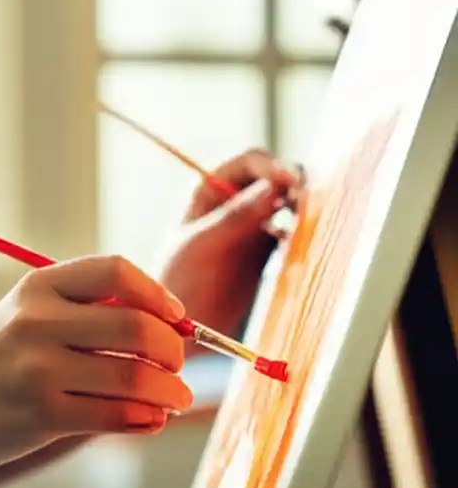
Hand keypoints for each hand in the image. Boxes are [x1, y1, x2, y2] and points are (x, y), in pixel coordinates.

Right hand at [0, 255, 192, 469]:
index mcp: (38, 287)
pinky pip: (117, 416)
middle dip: (172, 351)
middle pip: (137, 328)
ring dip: (170, 392)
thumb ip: (90, 310)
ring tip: (175, 399)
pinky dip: (146, 419)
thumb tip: (175, 323)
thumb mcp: (31, 314)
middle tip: (176, 368)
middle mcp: (36, 321)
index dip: (158, 295)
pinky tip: (149, 419)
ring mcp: (37, 369)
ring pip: (135, 378)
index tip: (176, 318)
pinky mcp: (41, 414)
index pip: (116, 271)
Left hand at [158, 149, 304, 335]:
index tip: (290, 182)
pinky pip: (292, 232)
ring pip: (288, 203)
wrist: (177, 326)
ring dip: (303, 207)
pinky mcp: (265, 251)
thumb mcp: (203, 245)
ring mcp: (251, 226)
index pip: (250, 161)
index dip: (274, 166)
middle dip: (295, 184)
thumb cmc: (178, 281)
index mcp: (210, 190)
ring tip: (308, 224)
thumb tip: (273, 187)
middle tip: (308, 203)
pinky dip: (303, 233)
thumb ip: (236, 217)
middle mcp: (233, 202)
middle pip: (275, 178)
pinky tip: (304, 247)